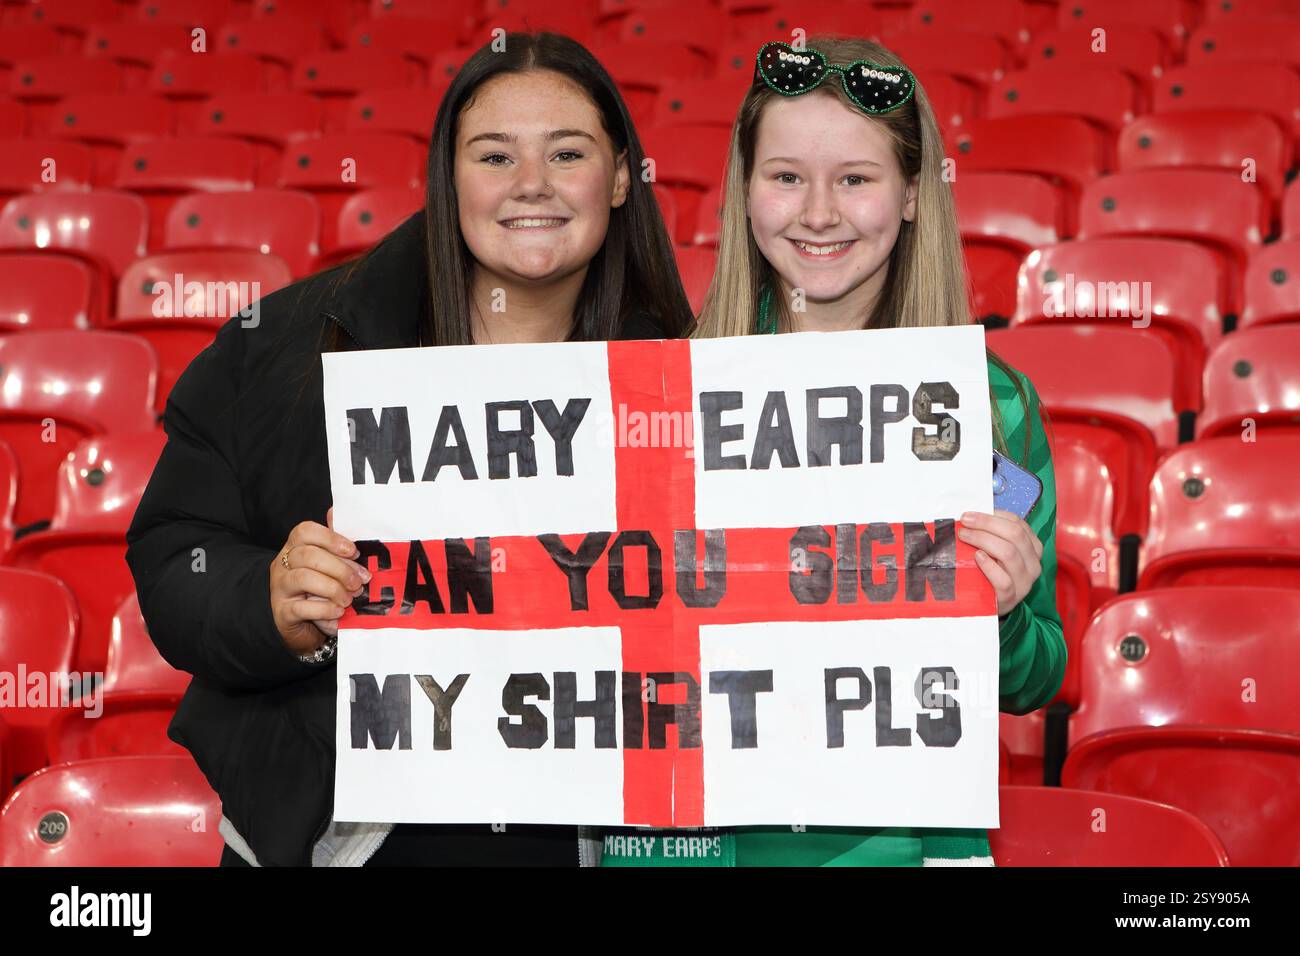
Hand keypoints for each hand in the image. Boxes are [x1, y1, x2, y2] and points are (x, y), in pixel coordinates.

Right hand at [270, 507, 369, 654]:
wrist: (304, 625)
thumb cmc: (321, 590)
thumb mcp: (330, 565)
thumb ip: (336, 545)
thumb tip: (337, 515)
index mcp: (295, 547)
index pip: (305, 531)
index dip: (331, 538)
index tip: (354, 552)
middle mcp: (282, 564)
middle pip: (308, 555)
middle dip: (340, 568)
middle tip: (359, 582)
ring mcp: (280, 588)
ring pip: (303, 578)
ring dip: (333, 588)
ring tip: (349, 599)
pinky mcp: (282, 612)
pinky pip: (302, 608)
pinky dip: (325, 609)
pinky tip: (338, 612)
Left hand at [957, 509, 1042, 617]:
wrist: (993, 604)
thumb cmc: (992, 572)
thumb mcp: (997, 550)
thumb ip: (991, 533)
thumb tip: (971, 514)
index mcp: (1032, 547)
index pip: (1017, 523)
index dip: (993, 515)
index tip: (970, 514)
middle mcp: (1033, 563)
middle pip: (1014, 534)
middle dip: (986, 523)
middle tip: (964, 522)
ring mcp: (1024, 582)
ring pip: (1009, 553)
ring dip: (983, 540)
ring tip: (964, 536)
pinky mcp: (1011, 597)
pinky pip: (1003, 580)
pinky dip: (989, 566)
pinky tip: (977, 557)